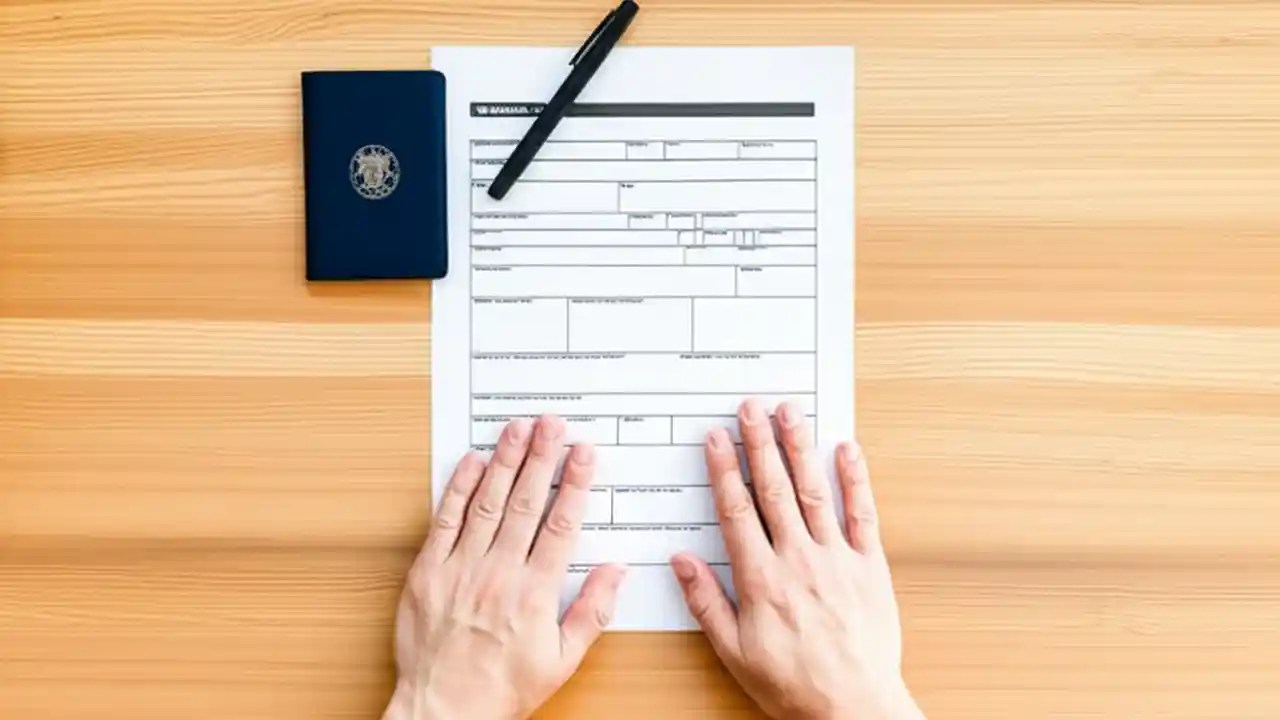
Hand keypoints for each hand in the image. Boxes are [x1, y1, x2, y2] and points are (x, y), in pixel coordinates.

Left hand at [383, 416, 626, 719]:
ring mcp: (460, 569)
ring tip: (517, 429)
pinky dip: (458, 488)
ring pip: (486, 502)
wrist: (444, 710)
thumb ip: (593, 611)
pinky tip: (472, 461)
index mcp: (535, 593)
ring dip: (504, 461)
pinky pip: (445, 520)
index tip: (583, 454)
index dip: (575, 483)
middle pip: (525, 502)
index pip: (561, 524)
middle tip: (552, 425)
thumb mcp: (563, 660)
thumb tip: (616, 572)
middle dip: (542, 457)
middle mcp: (498, 573)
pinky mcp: (427, 572)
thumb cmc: (503, 689)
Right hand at [670, 400, 923, 719]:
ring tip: (790, 412)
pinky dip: (855, 479)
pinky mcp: (869, 566)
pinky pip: (862, 514)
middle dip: (759, 443)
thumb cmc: (793, 686)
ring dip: (799, 448)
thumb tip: (681, 562)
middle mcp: (798, 560)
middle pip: (774, 489)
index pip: (736, 511)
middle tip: (750, 407)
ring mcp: (837, 559)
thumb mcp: (735, 653)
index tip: (715, 439)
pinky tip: (846, 449)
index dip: (723, 470)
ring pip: (814, 491)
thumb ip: (707, 602)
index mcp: (761, 579)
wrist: (854, 708)